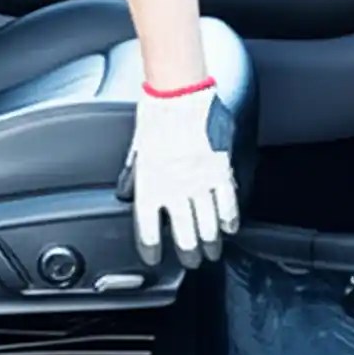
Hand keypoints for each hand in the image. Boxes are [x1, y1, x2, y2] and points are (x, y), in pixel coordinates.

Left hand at [116, 79, 238, 267]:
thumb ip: (134, 175)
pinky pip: (227, 202)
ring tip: (211, 252)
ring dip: (210, 242)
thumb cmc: (154, 115)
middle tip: (191, 261)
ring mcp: (201, 181)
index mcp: (150, 185)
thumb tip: (124, 191)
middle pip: (184, 234)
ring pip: (208, 224)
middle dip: (188, 253)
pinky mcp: (221, 170)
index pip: (149, 229)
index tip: (152, 258)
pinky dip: (229, 219)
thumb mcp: (136, 149)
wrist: (179, 93)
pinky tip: (228, 228)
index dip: (150, 248)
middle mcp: (175, 188)